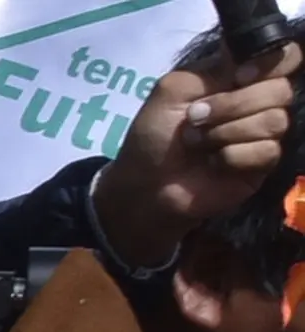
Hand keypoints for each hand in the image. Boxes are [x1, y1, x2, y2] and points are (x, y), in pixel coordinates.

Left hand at [90, 40, 299, 268]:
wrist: (145, 184)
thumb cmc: (155, 135)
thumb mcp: (172, 90)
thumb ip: (211, 68)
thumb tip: (243, 48)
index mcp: (240, 77)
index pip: (285, 56)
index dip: (270, 63)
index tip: (239, 75)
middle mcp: (258, 102)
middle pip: (281, 89)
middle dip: (233, 104)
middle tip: (196, 117)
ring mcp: (263, 133)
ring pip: (275, 120)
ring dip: (227, 132)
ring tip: (197, 142)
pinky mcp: (263, 164)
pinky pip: (267, 151)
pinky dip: (232, 156)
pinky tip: (212, 162)